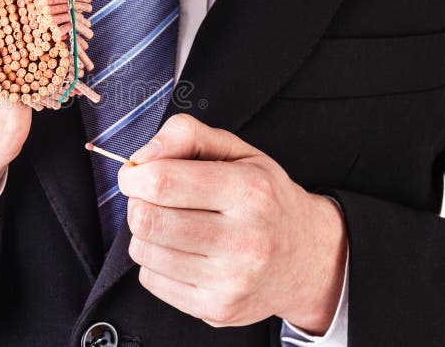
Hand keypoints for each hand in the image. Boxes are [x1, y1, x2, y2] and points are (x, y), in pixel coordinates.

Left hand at [119, 114, 346, 333]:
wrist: (310, 258)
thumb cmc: (267, 199)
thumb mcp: (238, 151)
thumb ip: (187, 135)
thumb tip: (142, 159)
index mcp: (249, 191)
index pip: (162, 182)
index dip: (134, 176)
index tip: (135, 175)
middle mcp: (244, 239)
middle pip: (148, 220)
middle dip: (138, 204)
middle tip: (152, 200)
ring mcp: (231, 281)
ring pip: (144, 252)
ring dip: (145, 234)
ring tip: (171, 226)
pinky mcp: (217, 309)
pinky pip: (151, 280)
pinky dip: (155, 263)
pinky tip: (181, 253)